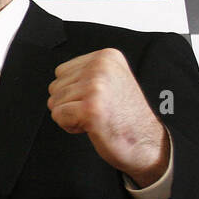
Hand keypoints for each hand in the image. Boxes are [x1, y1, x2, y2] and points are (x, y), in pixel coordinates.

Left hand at [47, 48, 169, 186]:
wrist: (145, 142)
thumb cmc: (124, 116)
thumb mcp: (110, 80)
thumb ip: (85, 73)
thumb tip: (59, 77)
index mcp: (106, 56)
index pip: (61, 72)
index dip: (73, 91)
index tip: (98, 99)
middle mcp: (101, 67)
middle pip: (55, 87)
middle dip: (70, 104)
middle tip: (98, 110)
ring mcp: (96, 86)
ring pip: (54, 102)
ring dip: (71, 116)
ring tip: (97, 117)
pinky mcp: (90, 108)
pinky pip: (58, 116)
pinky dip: (70, 126)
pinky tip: (93, 125)